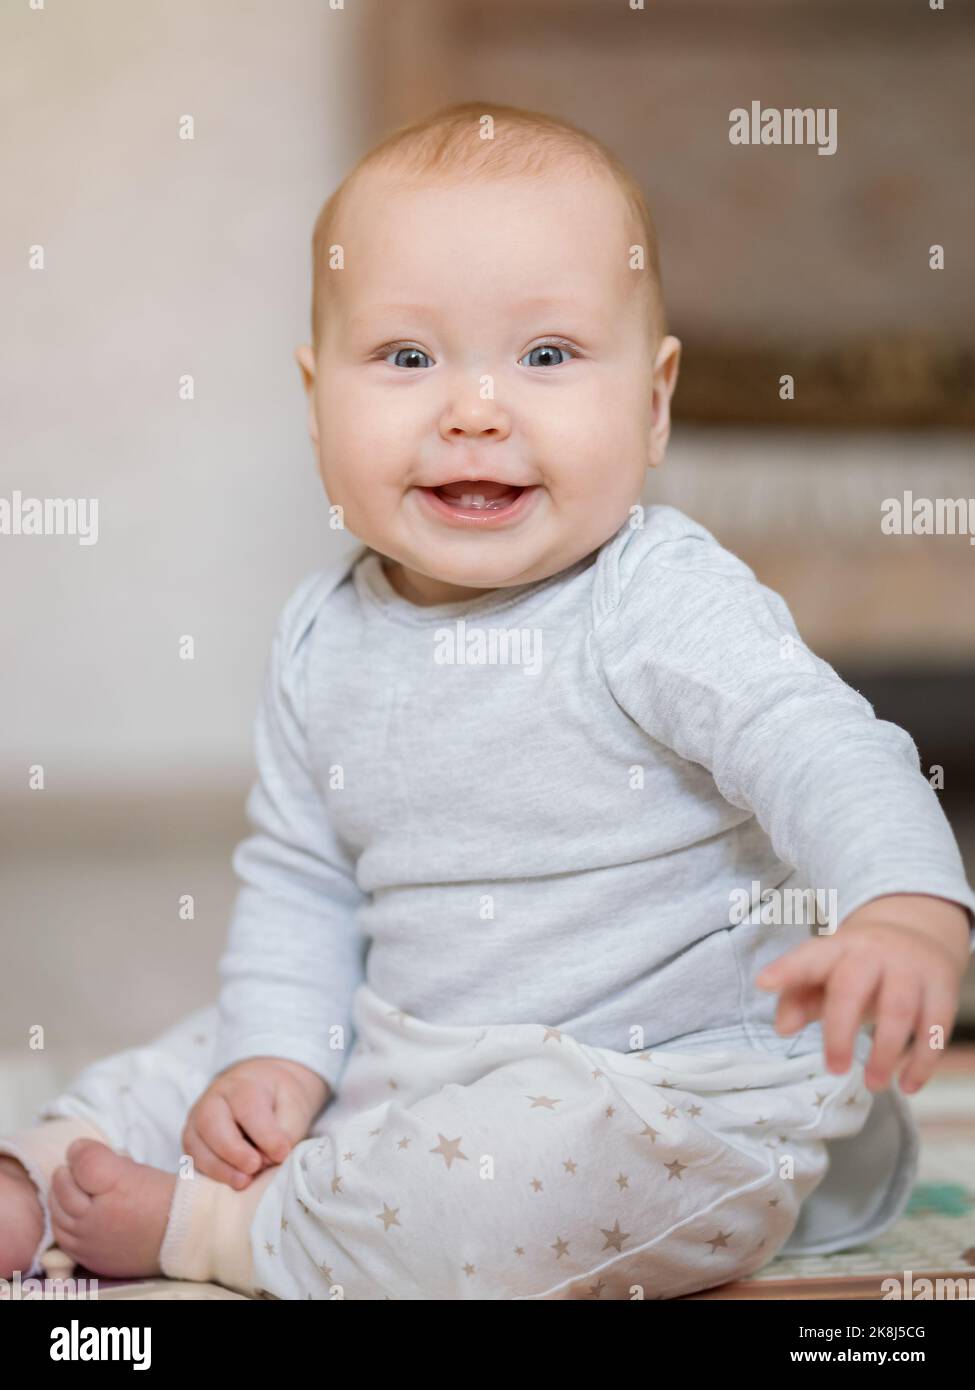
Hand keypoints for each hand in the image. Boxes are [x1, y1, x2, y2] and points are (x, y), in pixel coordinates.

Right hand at [181, 1057, 330, 1188]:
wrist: (262, 1086)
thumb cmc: (278, 1098)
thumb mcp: (294, 1106)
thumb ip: (286, 1131)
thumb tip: (267, 1159)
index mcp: (244, 1084)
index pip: (248, 1107)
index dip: (265, 1135)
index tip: (281, 1153)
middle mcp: (215, 1098)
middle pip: (212, 1122)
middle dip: (233, 1151)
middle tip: (255, 1167)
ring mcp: (198, 1117)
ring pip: (197, 1143)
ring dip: (219, 1168)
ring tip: (243, 1182)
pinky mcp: (192, 1138)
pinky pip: (193, 1158)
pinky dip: (209, 1172)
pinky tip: (230, 1180)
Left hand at [755, 894, 970, 1095]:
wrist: (917, 932)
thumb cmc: (859, 965)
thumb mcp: (827, 973)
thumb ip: (799, 997)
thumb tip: (783, 1027)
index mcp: (838, 948)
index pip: (810, 957)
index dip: (787, 970)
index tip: (764, 983)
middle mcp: (873, 954)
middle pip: (852, 987)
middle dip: (840, 1031)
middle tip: (834, 1068)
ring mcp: (910, 969)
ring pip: (899, 1010)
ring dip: (885, 1052)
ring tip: (873, 1084)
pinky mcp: (941, 989)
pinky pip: (935, 1028)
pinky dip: (922, 1061)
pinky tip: (908, 1085)